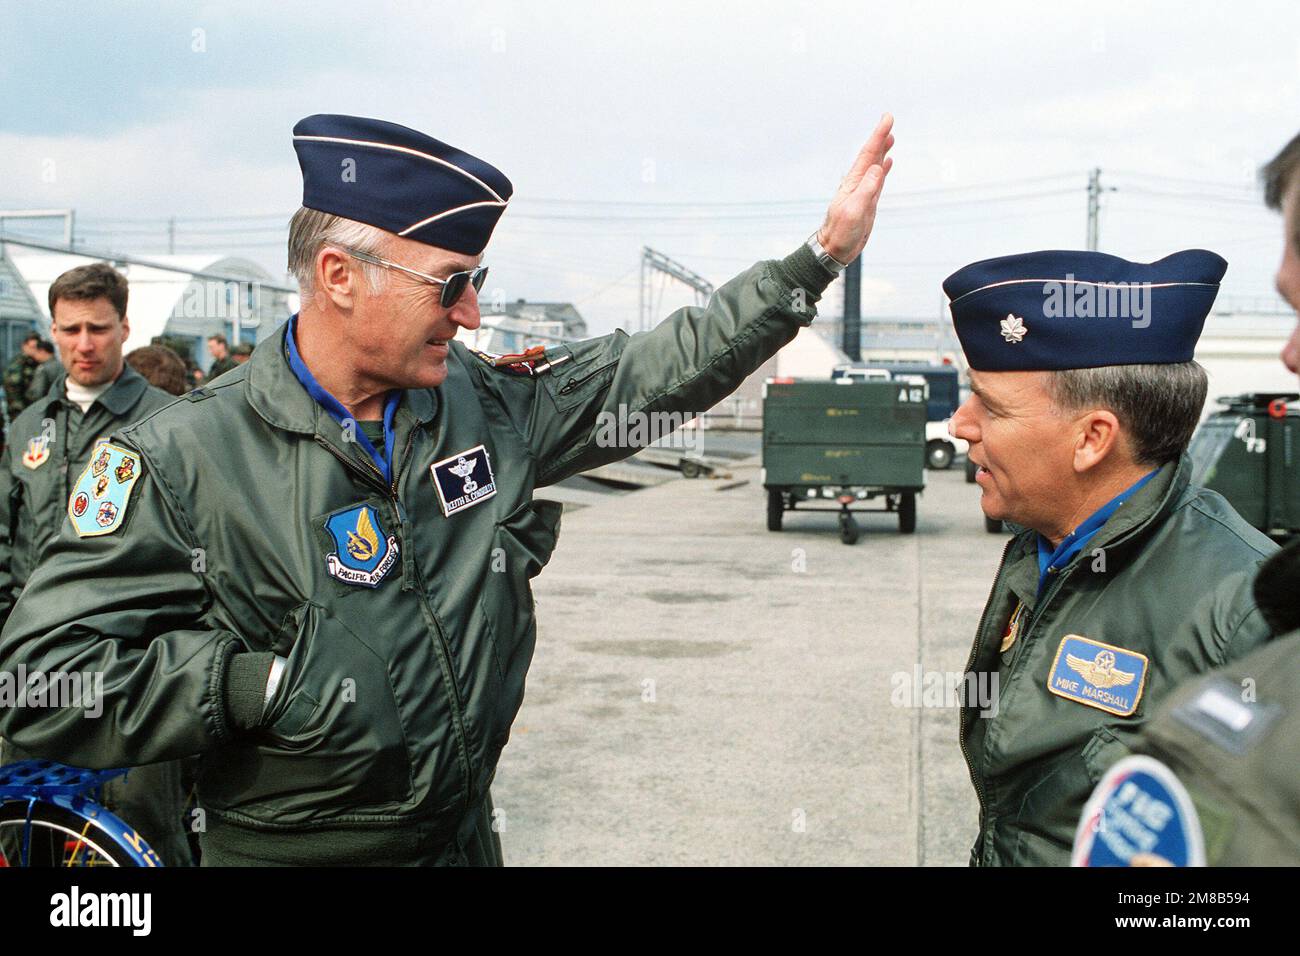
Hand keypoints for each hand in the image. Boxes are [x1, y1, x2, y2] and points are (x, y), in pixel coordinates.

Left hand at [816, 113, 894, 263]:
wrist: (834, 250)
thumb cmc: (841, 233)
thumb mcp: (854, 211)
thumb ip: (866, 189)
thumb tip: (878, 167)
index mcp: (853, 182)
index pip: (868, 154)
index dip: (878, 135)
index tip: (887, 119)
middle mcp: (858, 183)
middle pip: (871, 155)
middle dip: (880, 137)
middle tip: (889, 119)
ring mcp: (863, 191)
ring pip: (875, 165)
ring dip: (882, 150)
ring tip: (891, 137)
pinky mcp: (868, 201)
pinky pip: (878, 180)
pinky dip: (883, 169)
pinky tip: (887, 163)